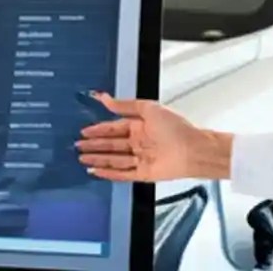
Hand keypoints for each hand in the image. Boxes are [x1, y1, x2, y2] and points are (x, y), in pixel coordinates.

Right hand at [75, 91, 231, 181]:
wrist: (194, 149)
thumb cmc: (177, 127)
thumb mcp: (148, 108)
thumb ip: (124, 105)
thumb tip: (105, 98)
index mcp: (141, 126)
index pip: (114, 128)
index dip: (99, 129)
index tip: (85, 131)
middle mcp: (140, 142)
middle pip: (111, 144)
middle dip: (94, 145)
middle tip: (78, 146)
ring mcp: (141, 158)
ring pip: (114, 159)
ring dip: (98, 159)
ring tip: (82, 158)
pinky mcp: (144, 174)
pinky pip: (122, 174)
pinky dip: (109, 173)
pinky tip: (97, 172)